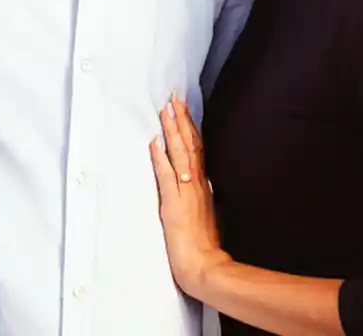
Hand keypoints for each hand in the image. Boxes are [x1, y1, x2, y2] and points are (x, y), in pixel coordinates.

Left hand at [150, 94, 230, 299]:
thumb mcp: (207, 213)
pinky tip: (154, 142)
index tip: (185, 109)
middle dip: (182, 120)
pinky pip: (166, 176)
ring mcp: (186, 193)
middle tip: (174, 98)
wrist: (206, 265)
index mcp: (204, 186)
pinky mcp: (173, 204)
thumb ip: (203, 195)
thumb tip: (200, 181)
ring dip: (172, 130)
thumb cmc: (205, 244)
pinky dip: (160, 158)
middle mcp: (197, 185)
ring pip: (179, 154)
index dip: (191, 128)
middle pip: (190, 145)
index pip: (198, 150)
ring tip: (166, 110)